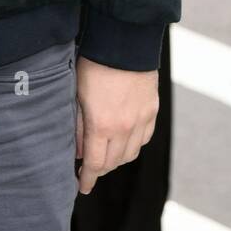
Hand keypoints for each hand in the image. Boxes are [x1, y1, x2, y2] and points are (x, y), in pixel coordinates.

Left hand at [73, 56, 158, 193]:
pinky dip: (133, 145)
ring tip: (105, 154)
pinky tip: (124, 140)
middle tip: (90, 168)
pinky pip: (144, 138)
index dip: (87, 178)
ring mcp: (141, 120)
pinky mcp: (152, 111)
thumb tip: (78, 150)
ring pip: (131, 154)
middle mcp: (125, 128)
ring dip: (117, 159)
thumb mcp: (77, 95)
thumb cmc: (94, 66)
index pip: (95, 164)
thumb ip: (78, 126)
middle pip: (113, 163)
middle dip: (100, 169)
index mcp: (102, 125)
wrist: (125, 44)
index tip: (81, 186)